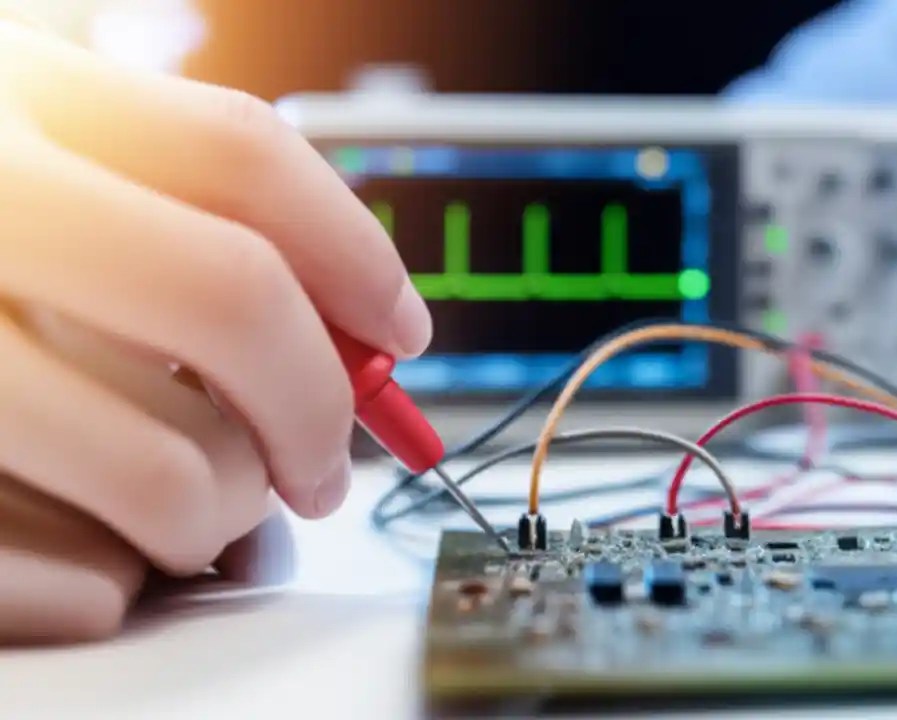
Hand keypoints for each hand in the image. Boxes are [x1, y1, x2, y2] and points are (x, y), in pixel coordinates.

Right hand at [0, 23, 430, 640]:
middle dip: (315, 404)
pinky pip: (59, 584)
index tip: (402, 332)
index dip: (356, 255)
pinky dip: (110, 590)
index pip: (242, 156)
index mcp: (13, 98)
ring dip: (221, 513)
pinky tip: (103, 566)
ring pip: (162, 467)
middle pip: (230, 299)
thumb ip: (179, 209)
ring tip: (198, 514)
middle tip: (323, 464)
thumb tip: (363, 334)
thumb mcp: (37, 158)